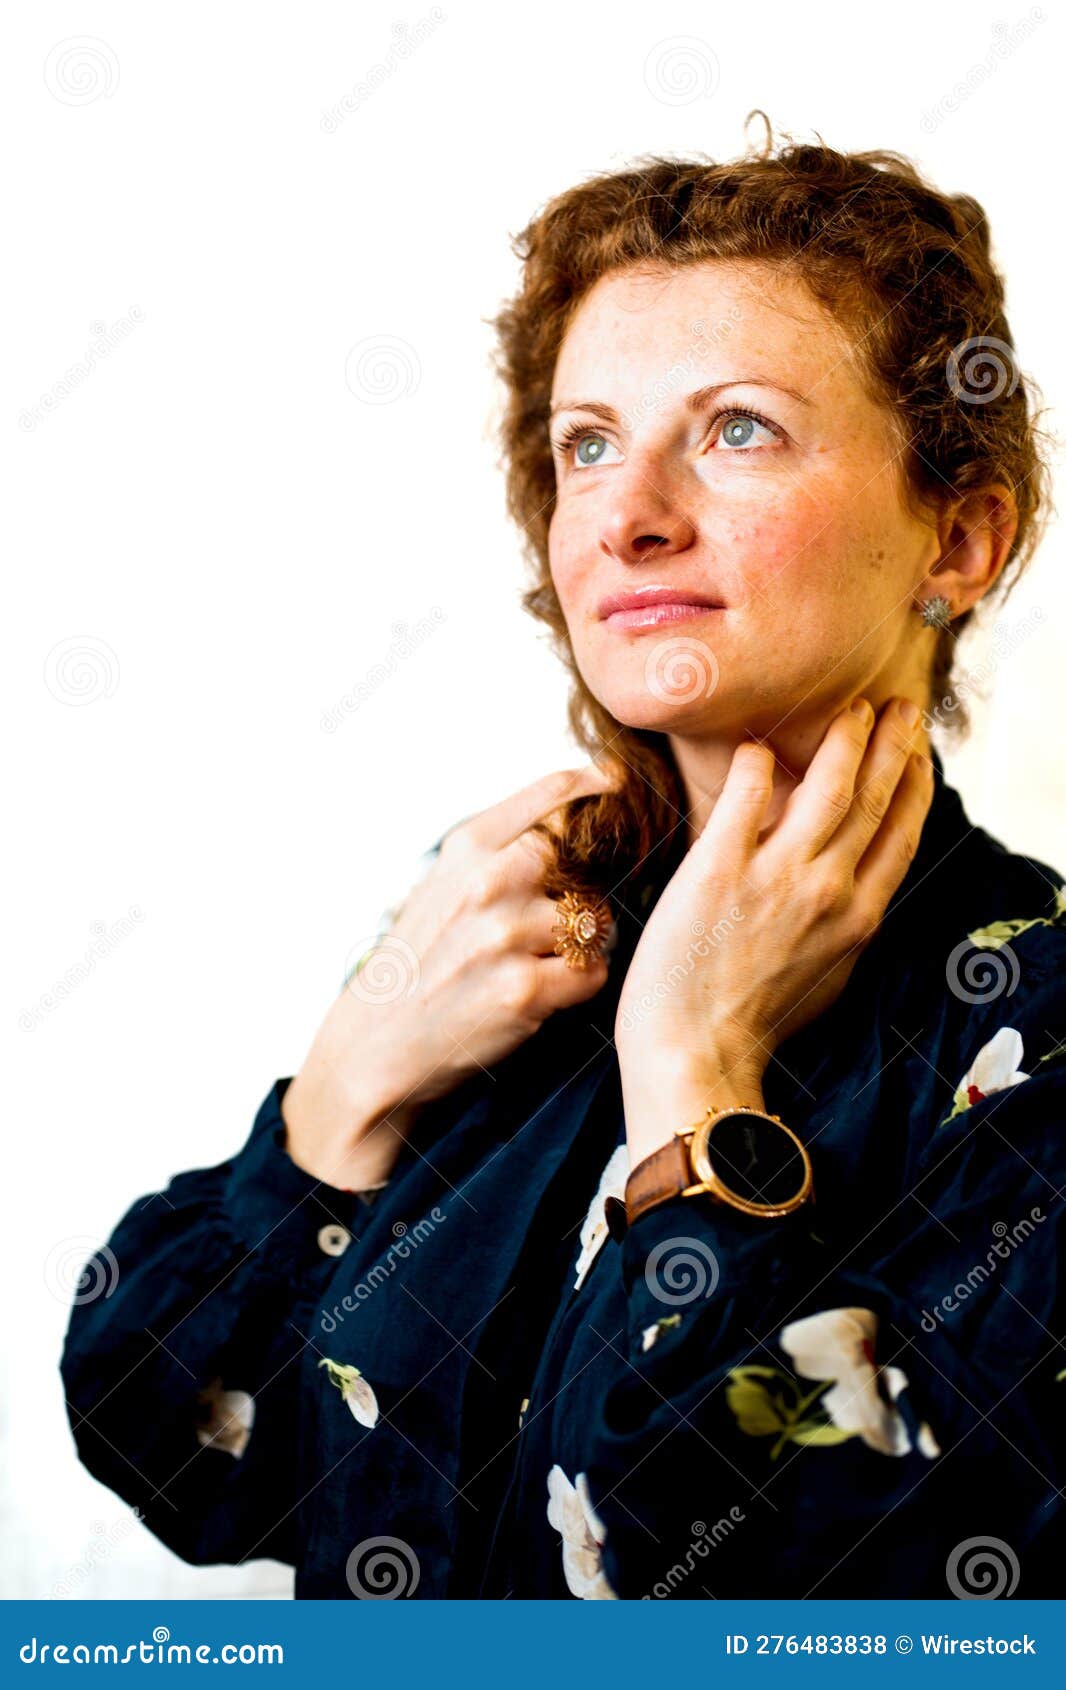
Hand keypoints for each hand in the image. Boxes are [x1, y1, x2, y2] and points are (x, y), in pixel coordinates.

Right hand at [282, 761, 617, 1189]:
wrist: (375, 1044)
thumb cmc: (419, 962)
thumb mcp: (445, 882)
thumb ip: (502, 845)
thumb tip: (583, 798)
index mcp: (469, 846)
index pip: (554, 792)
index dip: (598, 785)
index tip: (619, 786)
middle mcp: (488, 880)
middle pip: (588, 861)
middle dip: (584, 893)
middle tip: (554, 925)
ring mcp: (505, 934)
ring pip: (594, 922)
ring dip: (580, 947)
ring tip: (535, 966)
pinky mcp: (523, 989)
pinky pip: (592, 972)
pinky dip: (577, 987)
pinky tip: (540, 995)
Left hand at [615, 697, 933, 1162]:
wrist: (695, 1051)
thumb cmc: (752, 1022)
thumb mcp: (825, 975)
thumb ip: (843, 924)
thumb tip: (853, 888)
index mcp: (859, 917)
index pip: (901, 832)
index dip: (913, 783)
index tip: (916, 751)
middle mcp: (829, 889)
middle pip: (874, 797)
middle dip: (892, 743)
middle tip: (896, 705)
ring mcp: (776, 875)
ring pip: (827, 785)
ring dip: (844, 738)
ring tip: (848, 708)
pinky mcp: (719, 867)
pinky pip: (748, 794)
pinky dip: (757, 764)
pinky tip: (756, 746)